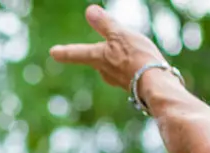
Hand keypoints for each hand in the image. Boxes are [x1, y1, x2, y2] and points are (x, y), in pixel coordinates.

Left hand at [50, 5, 166, 91]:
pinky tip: (140, 64)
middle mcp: (105, 72)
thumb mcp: (120, 35)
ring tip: (132, 51)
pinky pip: (126, 72)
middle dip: (100, 54)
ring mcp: (118, 80)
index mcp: (98, 58)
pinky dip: (129, 66)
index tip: (53, 53)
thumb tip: (89, 11)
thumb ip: (105, 24)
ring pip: (113, 66)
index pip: (77, 53)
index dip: (65, 52)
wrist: (156, 83)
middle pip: (97, 60)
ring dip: (118, 59)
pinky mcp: (131, 85)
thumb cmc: (136, 57)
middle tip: (107, 46)